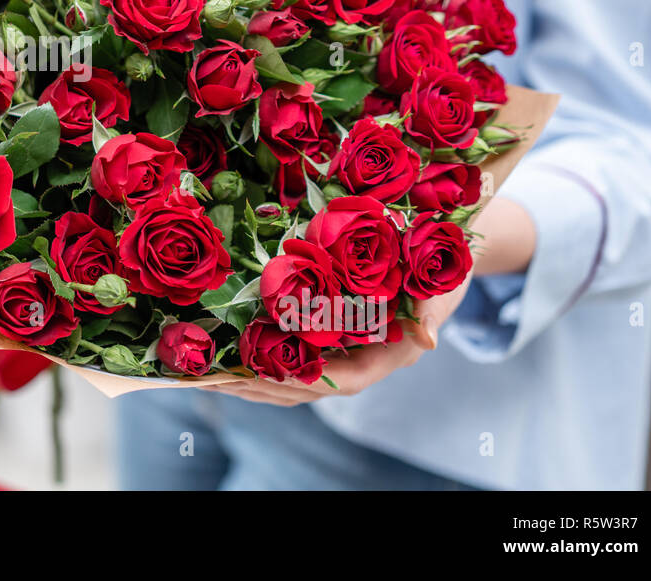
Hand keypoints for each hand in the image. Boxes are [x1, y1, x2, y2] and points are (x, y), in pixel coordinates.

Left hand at [216, 274, 471, 404]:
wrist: (441, 263)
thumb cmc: (442, 272)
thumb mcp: (442, 288)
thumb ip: (433, 313)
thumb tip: (428, 340)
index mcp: (388, 355)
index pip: (346, 379)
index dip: (309, 379)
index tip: (270, 374)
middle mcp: (361, 360)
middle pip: (309, 387)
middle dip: (264, 388)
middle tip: (217, 383)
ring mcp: (343, 353)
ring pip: (294, 378)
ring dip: (252, 381)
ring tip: (208, 379)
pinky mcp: (329, 340)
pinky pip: (292, 358)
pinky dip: (261, 360)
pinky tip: (227, 356)